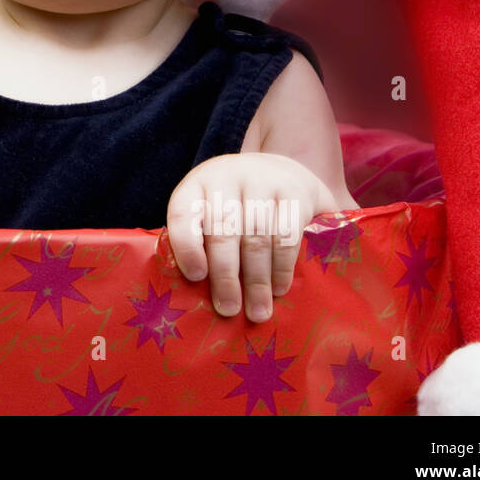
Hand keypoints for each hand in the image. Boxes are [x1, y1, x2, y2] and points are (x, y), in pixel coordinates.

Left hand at [164, 153, 334, 322]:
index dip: (187, 246)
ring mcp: (263, 180)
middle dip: (225, 275)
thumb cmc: (237, 203)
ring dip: (257, 279)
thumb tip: (194, 294)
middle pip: (223, 230)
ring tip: (257, 310)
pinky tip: (279, 288)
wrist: (281, 169)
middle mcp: (227, 176)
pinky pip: (287, 234)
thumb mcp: (211, 209)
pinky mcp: (295, 190)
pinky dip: (282, 266)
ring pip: (257, 235)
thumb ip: (201, 241)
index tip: (196, 278)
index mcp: (197, 184)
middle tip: (228, 309)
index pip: (184, 213)